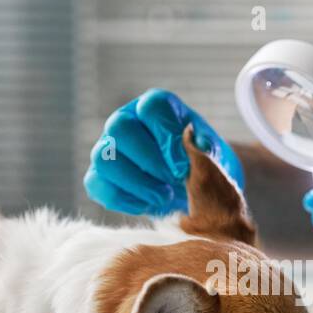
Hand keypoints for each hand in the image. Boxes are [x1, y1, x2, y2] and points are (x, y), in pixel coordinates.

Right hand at [85, 89, 243, 214]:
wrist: (194, 192)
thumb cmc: (203, 168)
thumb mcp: (214, 157)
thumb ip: (207, 149)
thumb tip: (195, 140)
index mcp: (156, 108)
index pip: (152, 107)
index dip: (168, 135)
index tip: (185, 163)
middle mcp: (126, 121)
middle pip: (120, 128)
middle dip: (150, 160)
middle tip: (175, 181)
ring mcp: (108, 149)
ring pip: (104, 158)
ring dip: (137, 182)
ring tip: (165, 196)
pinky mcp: (100, 177)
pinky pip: (97, 185)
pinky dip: (124, 199)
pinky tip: (148, 205)